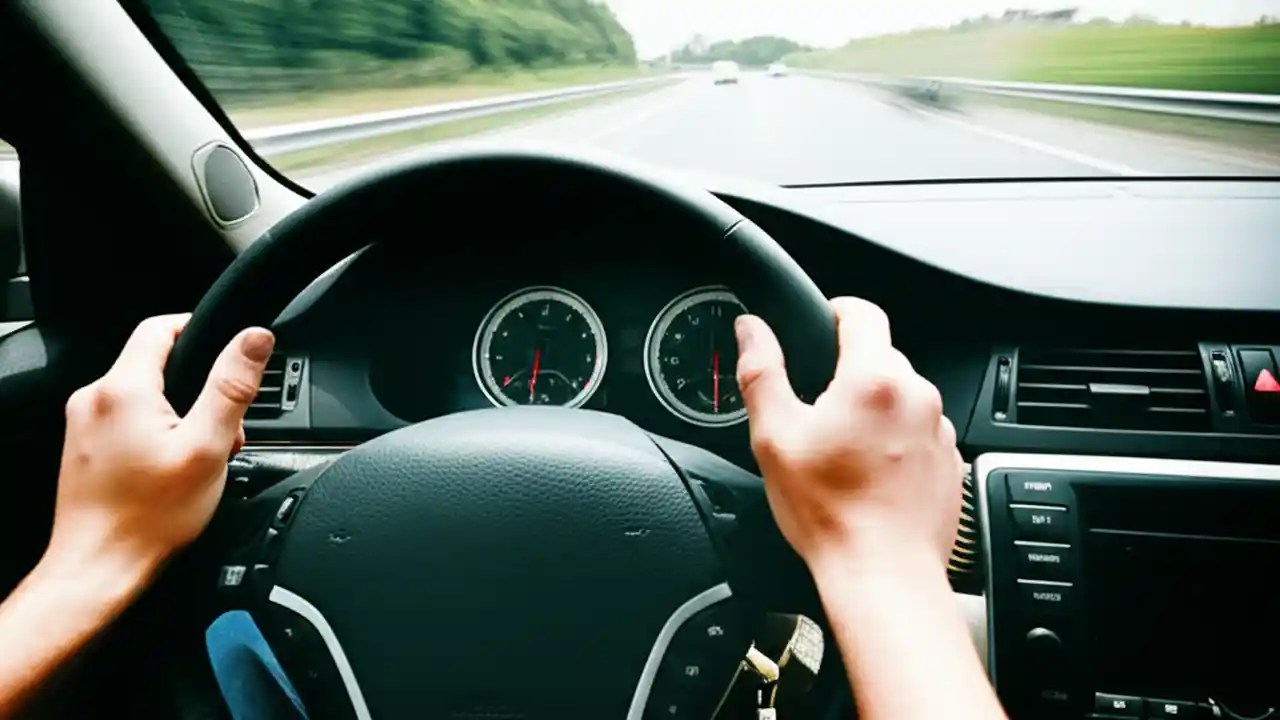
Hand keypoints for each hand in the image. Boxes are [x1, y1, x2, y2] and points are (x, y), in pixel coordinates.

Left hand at [44, 314, 273, 589]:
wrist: (99, 569)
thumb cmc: (149, 519)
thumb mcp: (208, 447)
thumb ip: (232, 387)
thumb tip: (254, 339)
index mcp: (124, 389)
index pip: (162, 326)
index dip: (200, 328)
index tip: (229, 351)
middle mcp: (94, 398)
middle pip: (156, 364)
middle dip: (198, 388)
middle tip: (222, 430)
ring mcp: (84, 423)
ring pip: (144, 394)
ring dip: (179, 414)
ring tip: (198, 457)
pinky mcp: (84, 446)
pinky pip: (127, 420)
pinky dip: (156, 433)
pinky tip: (171, 469)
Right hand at [735, 297, 962, 578]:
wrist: (883, 575)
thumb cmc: (831, 513)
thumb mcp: (774, 436)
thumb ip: (760, 372)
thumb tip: (751, 329)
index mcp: (873, 378)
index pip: (861, 312)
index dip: (836, 311)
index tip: (822, 322)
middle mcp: (917, 395)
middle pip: (881, 357)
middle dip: (849, 372)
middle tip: (817, 411)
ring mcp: (940, 429)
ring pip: (902, 398)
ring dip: (875, 410)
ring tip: (843, 452)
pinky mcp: (951, 462)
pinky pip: (920, 433)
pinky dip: (897, 443)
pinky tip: (870, 475)